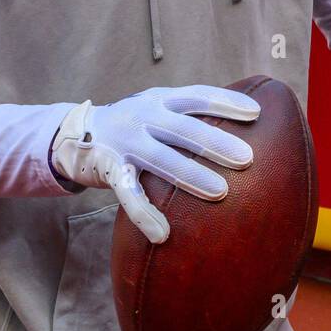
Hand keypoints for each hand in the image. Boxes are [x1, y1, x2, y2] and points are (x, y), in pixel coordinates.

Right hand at [50, 84, 260, 243]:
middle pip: (185, 129)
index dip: (225, 102)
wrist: (75, 134)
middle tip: (247, 158)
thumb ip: (185, 115)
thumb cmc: (131, 124)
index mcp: (159, 101)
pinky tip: (162, 234)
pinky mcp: (110, 169)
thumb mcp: (154, 108)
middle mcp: (143, 117)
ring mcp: (126, 143)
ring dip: (192, 176)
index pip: (196, 96)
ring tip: (220, 192)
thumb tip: (236, 126)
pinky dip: (145, 214)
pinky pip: (129, 194)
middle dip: (216, 142)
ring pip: (162, 160)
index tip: (255, 112)